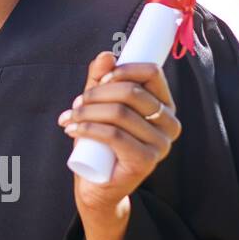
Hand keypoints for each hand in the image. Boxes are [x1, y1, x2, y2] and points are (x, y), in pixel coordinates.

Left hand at [59, 52, 181, 212]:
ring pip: (119, 113)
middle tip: (76, 103)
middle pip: (131, 92)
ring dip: (86, 111)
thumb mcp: (99, 105)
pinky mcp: (146, 161)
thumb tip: (107, 55)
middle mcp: (169, 124)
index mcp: (164, 105)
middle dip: (97, 93)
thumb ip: (102, 79)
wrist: (97, 184)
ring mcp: (161, 144)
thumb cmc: (100, 141)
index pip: (152, 73)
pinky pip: (114, 135)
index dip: (123, 70)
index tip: (100, 79)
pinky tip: (72, 129)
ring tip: (69, 118)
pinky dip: (88, 128)